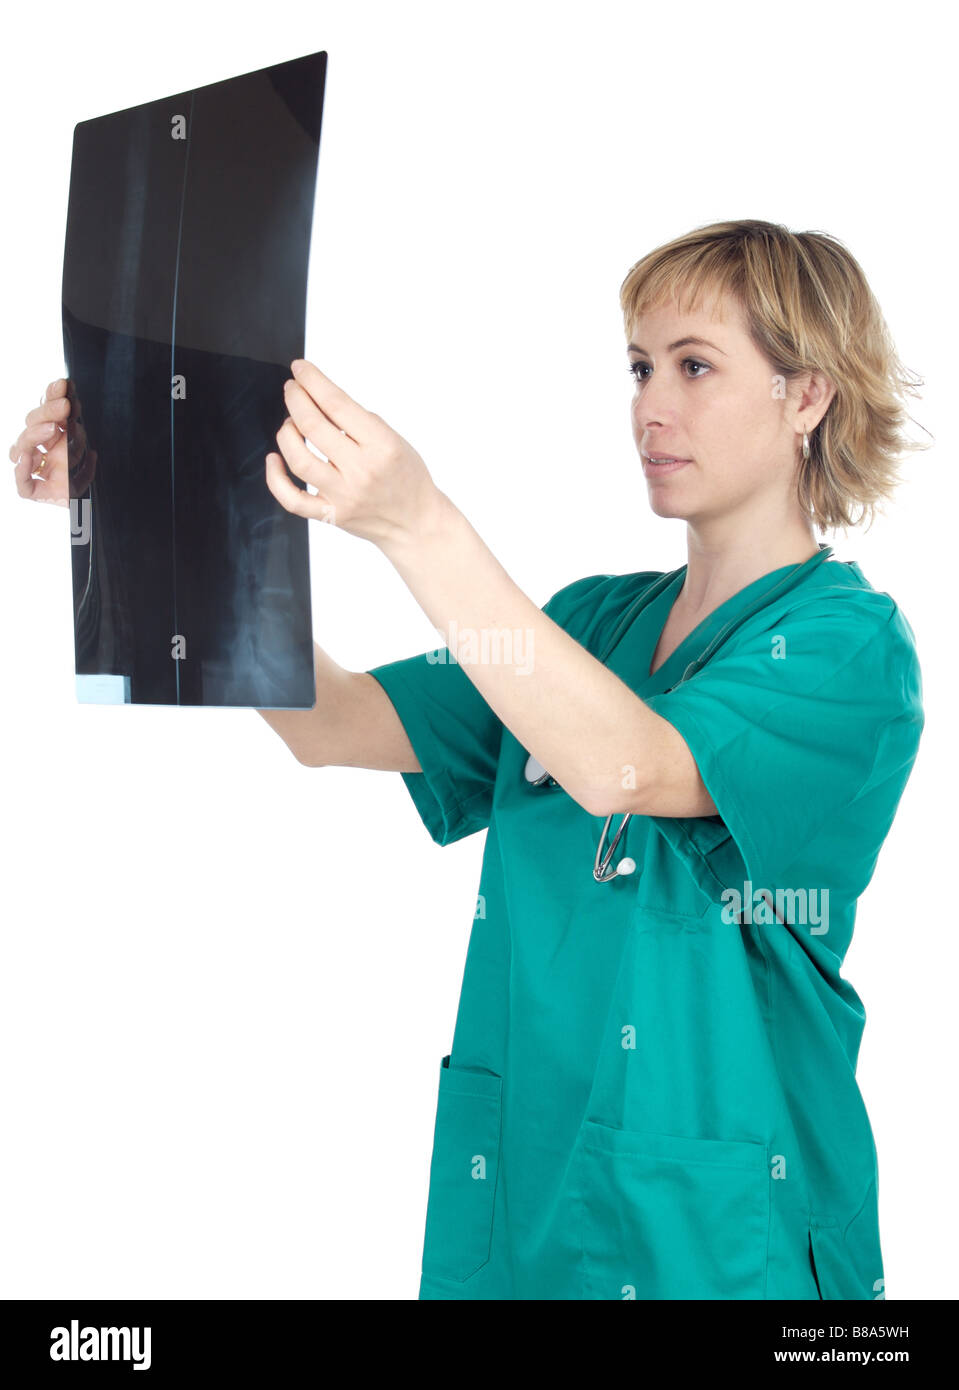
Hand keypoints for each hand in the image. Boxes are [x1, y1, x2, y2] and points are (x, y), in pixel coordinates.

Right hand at [9, 376, 96, 504]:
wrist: (82, 509)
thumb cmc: (81, 482)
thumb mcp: (90, 455)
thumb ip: (83, 445)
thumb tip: (86, 438)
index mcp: (51, 437)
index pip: (46, 411)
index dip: (51, 396)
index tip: (64, 384)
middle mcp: (39, 448)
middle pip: (33, 422)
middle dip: (48, 411)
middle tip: (65, 405)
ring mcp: (33, 467)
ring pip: (25, 445)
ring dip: (37, 434)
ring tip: (53, 428)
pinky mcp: (32, 490)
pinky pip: (23, 482)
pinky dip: (23, 470)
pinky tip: (27, 458)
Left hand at [265, 358, 443, 548]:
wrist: (416, 522)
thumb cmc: (407, 477)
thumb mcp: (395, 439)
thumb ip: (360, 422)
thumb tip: (321, 399)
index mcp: (381, 446)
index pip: (337, 405)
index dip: (313, 382)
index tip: (301, 369)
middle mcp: (361, 471)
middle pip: (314, 427)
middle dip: (296, 400)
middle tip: (292, 389)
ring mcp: (344, 496)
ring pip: (299, 460)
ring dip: (287, 433)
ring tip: (290, 422)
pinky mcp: (331, 515)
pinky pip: (292, 500)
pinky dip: (276, 478)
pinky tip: (274, 459)